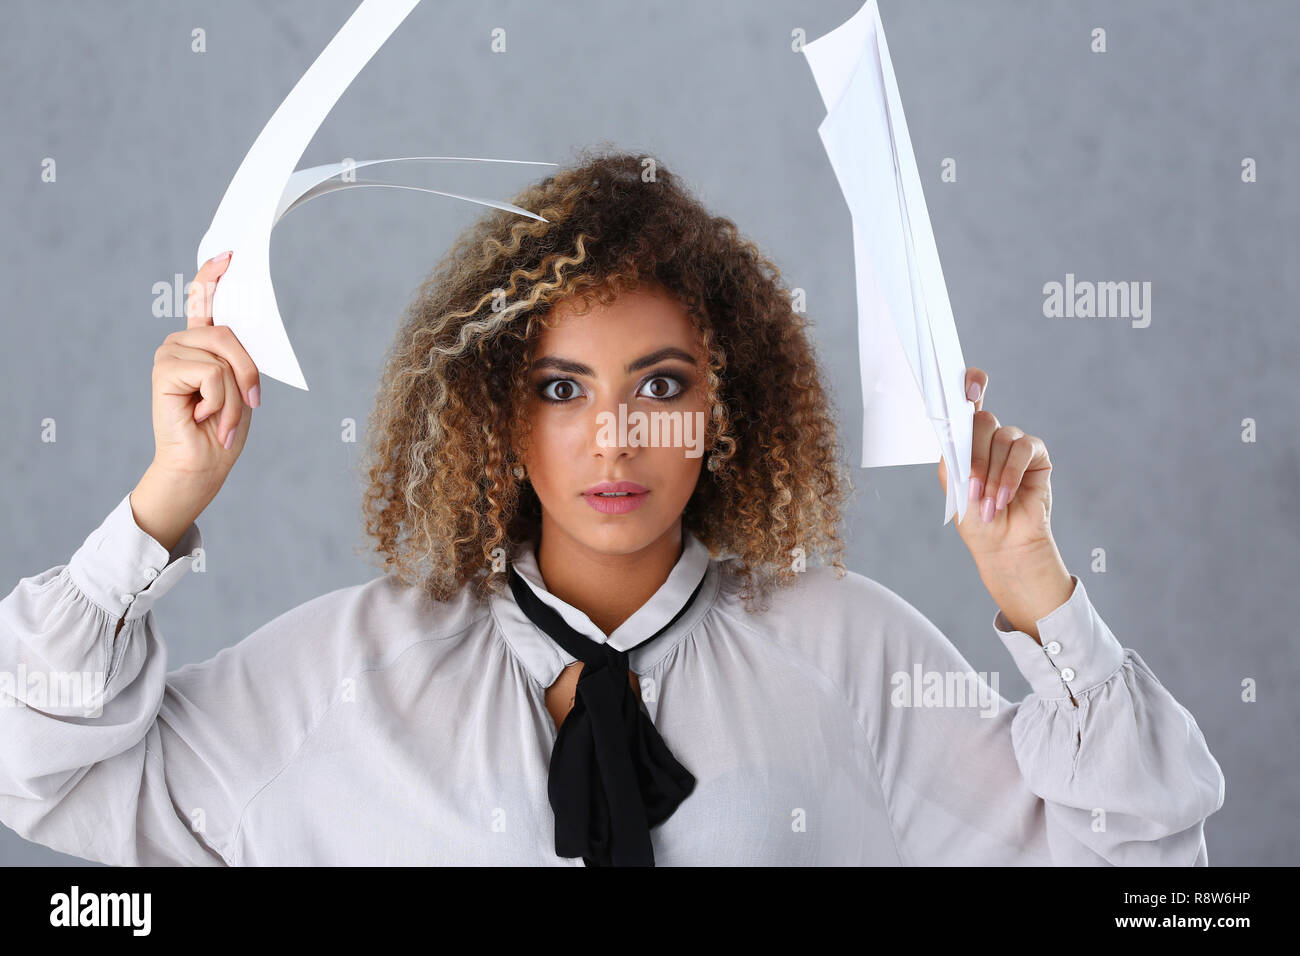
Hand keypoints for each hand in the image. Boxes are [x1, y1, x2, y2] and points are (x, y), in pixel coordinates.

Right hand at [150, 251, 260, 482]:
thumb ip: (238, 356)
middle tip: (251, 402)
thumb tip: (240, 329)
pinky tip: (203, 416)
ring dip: (234, 394)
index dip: (214, 275)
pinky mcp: (164, 370)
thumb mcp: (241, 386)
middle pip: (228, 334)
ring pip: (223, 357)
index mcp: (201, 343)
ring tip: (219, 416)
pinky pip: (212, 373)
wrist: (202, 464)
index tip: (230, 254)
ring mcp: (169, 353)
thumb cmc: (223, 428)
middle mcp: (181, 342)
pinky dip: (219, 401)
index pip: (204, 300)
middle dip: (247, 371)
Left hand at [937, 367, 1072, 638]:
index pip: (967, 401)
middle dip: (975, 457)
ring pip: (1002, 439)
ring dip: (992, 475)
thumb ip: (954, 454)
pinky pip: (1022, 450)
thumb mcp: (954, 484)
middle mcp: (989, 437)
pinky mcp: (1035, 455)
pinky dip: (1010, 475)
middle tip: (971, 488)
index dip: (970, 384)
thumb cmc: (974, 516)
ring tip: (988, 504)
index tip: (970, 387)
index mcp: (965, 440)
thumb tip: (956, 428)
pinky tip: (1004, 497)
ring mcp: (1013, 444)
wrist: (1001, 543)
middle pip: (982, 421)